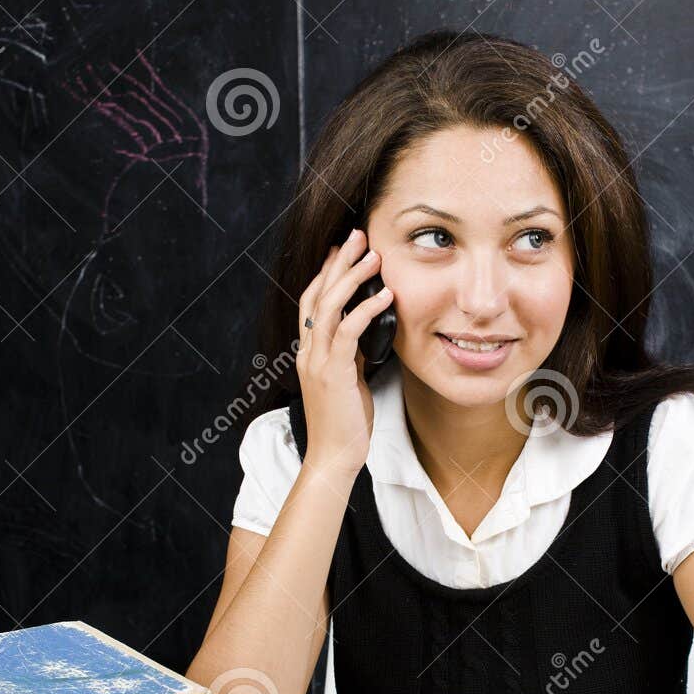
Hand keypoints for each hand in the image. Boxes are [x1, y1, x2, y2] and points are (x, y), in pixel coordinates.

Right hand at [296, 227, 391, 477]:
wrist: (334, 457)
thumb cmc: (344, 424)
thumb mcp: (348, 381)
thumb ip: (351, 355)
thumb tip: (366, 333)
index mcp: (309, 352)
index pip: (312, 301)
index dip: (326, 272)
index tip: (342, 249)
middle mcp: (308, 351)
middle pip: (317, 294)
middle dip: (338, 262)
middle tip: (358, 235)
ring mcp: (317, 361)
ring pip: (329, 306)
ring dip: (352, 276)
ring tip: (374, 255)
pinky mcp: (332, 373)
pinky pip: (348, 331)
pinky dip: (366, 309)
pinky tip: (385, 295)